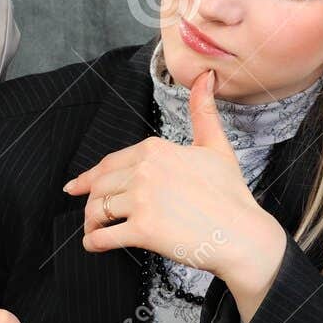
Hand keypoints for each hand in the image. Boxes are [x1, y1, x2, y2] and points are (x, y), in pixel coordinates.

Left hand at [62, 68, 288, 313]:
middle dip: (90, 202)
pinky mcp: (143, 229)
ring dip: (91, 223)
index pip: (110, 163)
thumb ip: (203, 111)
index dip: (91, 177)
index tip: (78, 186)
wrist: (243, 234)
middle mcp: (145, 170)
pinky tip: (93, 244)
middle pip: (100, 186)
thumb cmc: (230, 193)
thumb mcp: (216, 145)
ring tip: (93, 230)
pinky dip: (92, 242)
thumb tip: (204, 77)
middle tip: (89, 214)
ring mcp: (142, 200)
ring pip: (97, 210)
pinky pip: (103, 236)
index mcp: (155, 149)